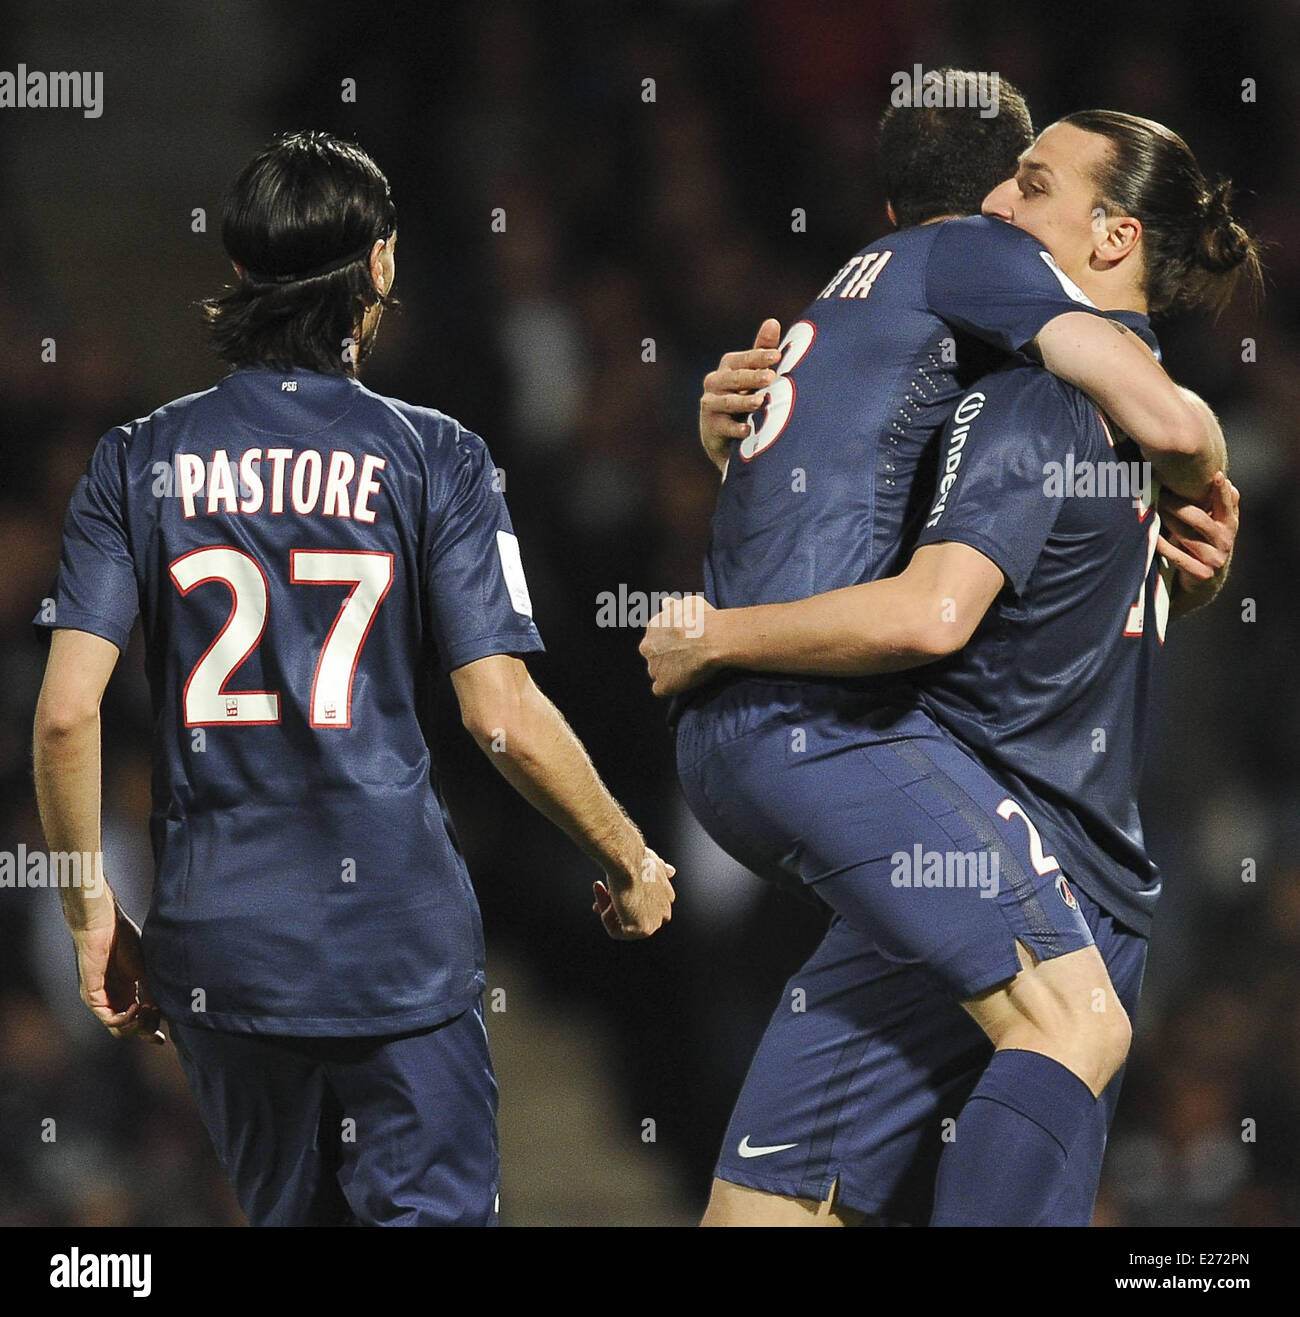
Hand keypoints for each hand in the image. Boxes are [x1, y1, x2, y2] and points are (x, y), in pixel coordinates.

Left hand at [72, 904, 164, 1043]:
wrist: (104, 924)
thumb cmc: (125, 939)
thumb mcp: (146, 969)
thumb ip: (153, 991)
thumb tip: (167, 1011)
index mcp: (125, 990)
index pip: (136, 1019)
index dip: (149, 1031)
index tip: (163, 1040)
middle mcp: (112, 998)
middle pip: (128, 1029)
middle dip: (145, 1032)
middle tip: (159, 1029)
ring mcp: (101, 999)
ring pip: (118, 1028)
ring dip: (137, 1026)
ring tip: (151, 1013)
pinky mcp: (92, 997)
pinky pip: (109, 1019)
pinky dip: (126, 1018)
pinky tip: (139, 1007)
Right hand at [592, 847, 676, 939]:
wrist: (629, 861)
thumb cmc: (637, 858)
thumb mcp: (653, 862)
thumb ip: (662, 870)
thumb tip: (672, 871)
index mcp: (666, 897)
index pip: (643, 905)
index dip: (624, 898)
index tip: (609, 889)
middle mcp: (664, 912)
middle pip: (632, 915)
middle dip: (612, 906)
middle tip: (598, 890)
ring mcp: (654, 923)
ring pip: (623, 924)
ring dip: (607, 908)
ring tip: (600, 888)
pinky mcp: (643, 930)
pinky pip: (616, 931)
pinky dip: (606, 918)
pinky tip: (607, 901)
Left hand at [639, 594, 716, 695]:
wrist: (711, 638)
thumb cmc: (703, 618)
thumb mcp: (688, 603)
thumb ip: (674, 606)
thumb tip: (666, 602)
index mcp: (652, 627)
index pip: (657, 639)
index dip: (671, 644)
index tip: (684, 644)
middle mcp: (648, 647)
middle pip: (654, 656)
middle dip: (666, 658)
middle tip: (687, 658)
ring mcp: (654, 667)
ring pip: (657, 673)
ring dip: (669, 674)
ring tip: (689, 672)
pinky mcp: (663, 684)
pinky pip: (661, 690)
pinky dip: (671, 688)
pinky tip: (684, 684)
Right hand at [699, 318, 782, 471]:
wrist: (722, 433)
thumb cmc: (743, 395)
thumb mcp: (752, 373)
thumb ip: (762, 350)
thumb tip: (772, 322)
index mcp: (729, 366)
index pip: (745, 359)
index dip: (760, 357)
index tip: (777, 356)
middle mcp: (716, 382)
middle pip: (736, 378)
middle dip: (753, 378)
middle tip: (771, 377)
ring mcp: (711, 404)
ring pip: (729, 402)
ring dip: (744, 402)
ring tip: (760, 402)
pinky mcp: (711, 427)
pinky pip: (724, 427)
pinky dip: (735, 429)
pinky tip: (747, 430)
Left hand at [1156, 470, 1238, 590]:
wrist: (1205, 580)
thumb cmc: (1205, 542)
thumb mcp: (1216, 523)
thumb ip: (1218, 503)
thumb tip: (1219, 475)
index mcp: (1230, 524)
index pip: (1227, 505)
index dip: (1221, 491)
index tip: (1215, 475)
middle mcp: (1225, 541)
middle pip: (1199, 520)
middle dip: (1178, 506)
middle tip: (1161, 494)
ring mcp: (1214, 559)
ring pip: (1186, 537)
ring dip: (1168, 522)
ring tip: (1153, 509)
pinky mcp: (1201, 573)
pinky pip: (1178, 557)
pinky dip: (1164, 546)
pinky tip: (1152, 536)